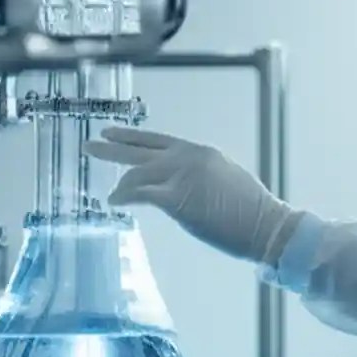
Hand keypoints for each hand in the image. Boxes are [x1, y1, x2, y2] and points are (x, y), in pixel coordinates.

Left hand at [83, 127, 299, 263]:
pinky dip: (124, 196)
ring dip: (118, 182)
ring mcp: (181, 177)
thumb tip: (184, 183)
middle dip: (113, 146)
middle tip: (90, 144)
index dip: (132, 135)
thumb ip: (201, 175)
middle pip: (141, 148)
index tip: (112, 132)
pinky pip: (140, 194)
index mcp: (199, 152)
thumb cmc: (251, 210)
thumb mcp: (225, 178)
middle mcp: (187, 158)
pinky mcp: (176, 199)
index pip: (158, 140)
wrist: (266, 224)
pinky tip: (113, 201)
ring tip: (106, 191)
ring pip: (137, 171)